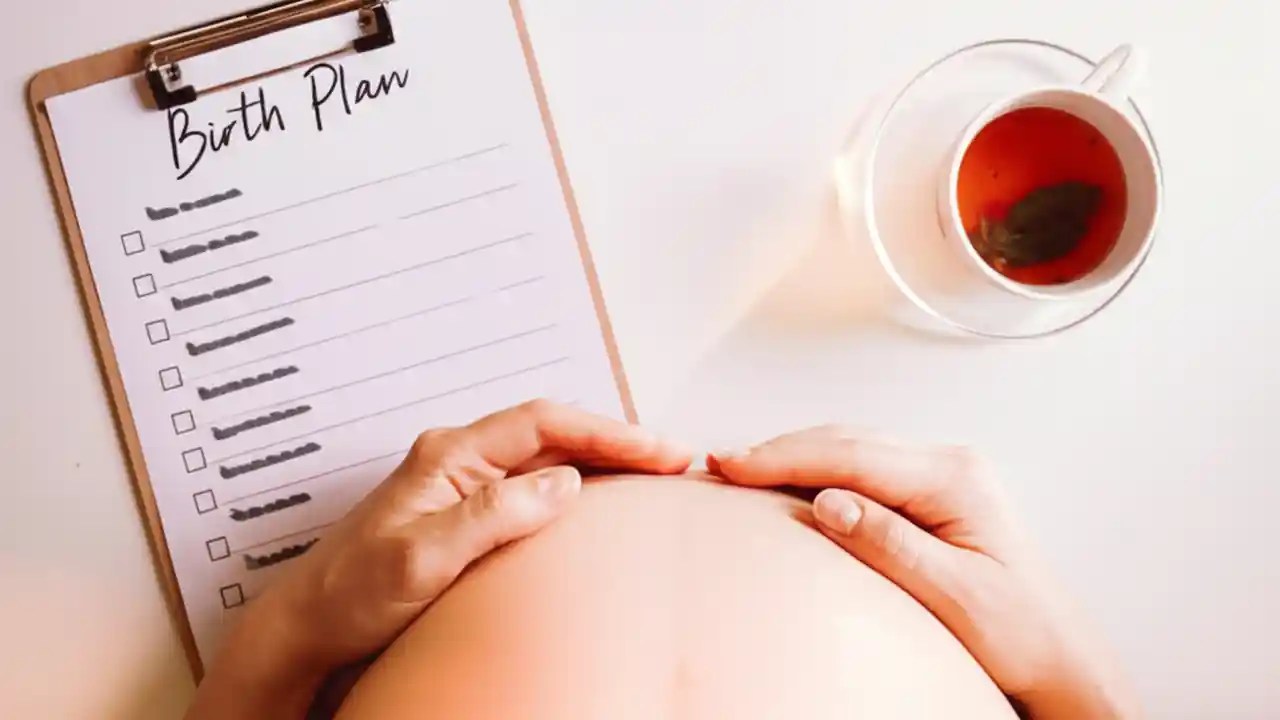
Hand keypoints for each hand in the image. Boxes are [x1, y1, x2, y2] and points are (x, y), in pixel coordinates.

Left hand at [187, 400, 690, 719]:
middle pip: (554, 431)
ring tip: (653, 473)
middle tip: (675, 460)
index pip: (545, 423)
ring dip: (602, 459)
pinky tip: (599, 500)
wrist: (308, 625)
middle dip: (618, 440)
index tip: (659, 451)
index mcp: (448, 455)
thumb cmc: (350, 592)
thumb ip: (493, 514)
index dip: (609, 431)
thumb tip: (566, 483)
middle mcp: (458, 459)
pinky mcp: (464, 510)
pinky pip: (533, 484)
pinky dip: (577, 484)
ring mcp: (461, 483)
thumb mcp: (422, 558)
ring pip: (547, 455)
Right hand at [708, 428, 1139, 719]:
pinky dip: (819, 470)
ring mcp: (942, 475)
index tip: (734, 464)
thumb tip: (829, 502)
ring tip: (743, 469)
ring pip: (852, 448)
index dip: (786, 457)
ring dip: (796, 456)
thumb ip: (892, 544)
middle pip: (848, 441)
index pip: (853, 455)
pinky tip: (790, 483)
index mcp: (956, 480)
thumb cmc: (1019, 633)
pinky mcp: (932, 493)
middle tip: (722, 464)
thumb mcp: (954, 596)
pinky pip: (864, 468)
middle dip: (781, 450)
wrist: (1058, 656)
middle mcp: (950, 465)